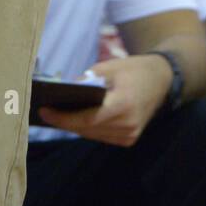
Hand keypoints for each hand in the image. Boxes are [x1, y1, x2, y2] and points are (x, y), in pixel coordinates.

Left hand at [37, 55, 171, 146]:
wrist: (162, 80)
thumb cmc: (134, 69)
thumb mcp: (110, 66)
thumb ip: (88, 79)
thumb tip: (65, 91)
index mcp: (123, 104)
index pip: (88, 118)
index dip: (64, 118)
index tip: (44, 111)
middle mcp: (127, 125)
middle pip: (87, 128)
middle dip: (65, 121)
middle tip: (44, 111)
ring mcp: (130, 135)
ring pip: (93, 134)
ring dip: (74, 126)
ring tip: (54, 115)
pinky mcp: (129, 139)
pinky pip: (101, 135)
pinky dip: (88, 128)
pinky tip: (74, 118)